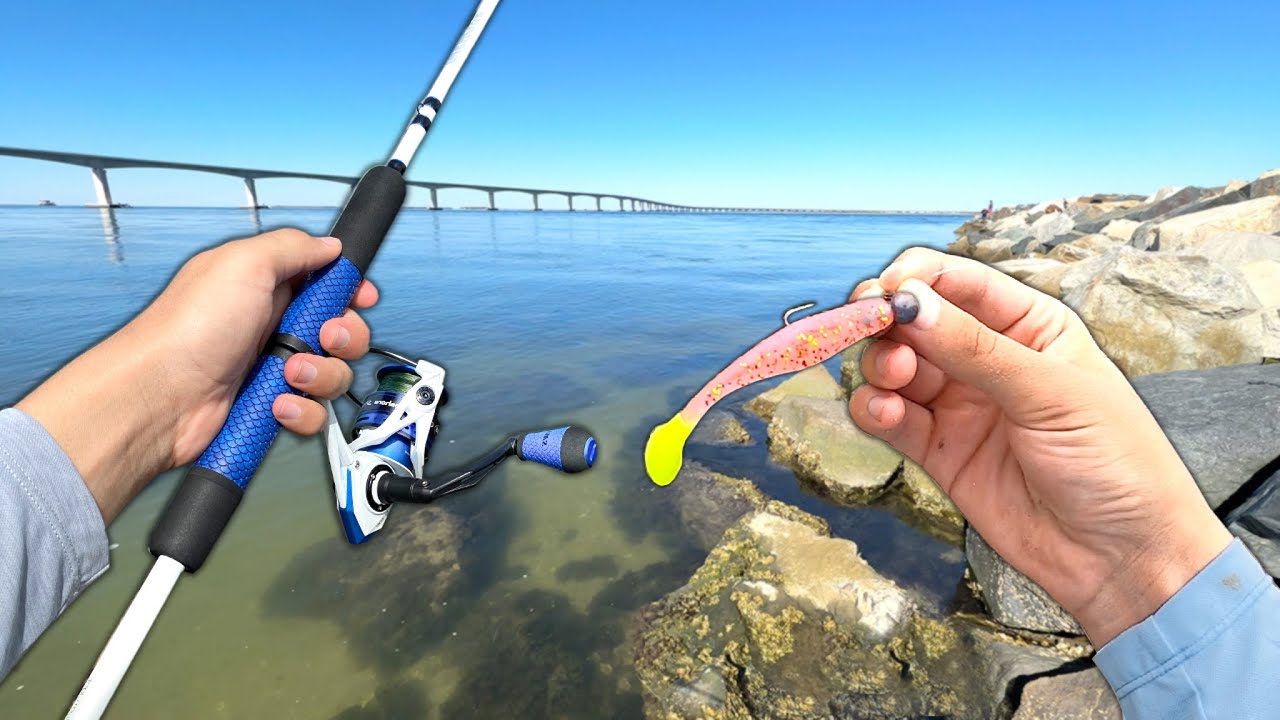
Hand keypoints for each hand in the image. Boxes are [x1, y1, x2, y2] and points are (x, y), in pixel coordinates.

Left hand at [17, 229, 376, 523]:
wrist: (158, 397)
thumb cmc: (186, 329)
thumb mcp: (243, 263)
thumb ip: (293, 247)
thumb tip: (329, 244)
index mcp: (267, 286)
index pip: (327, 283)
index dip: (349, 290)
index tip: (360, 296)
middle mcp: (272, 325)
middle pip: (342, 330)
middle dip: (344, 336)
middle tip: (324, 336)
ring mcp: (272, 368)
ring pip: (333, 374)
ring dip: (320, 375)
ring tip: (288, 372)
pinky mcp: (271, 407)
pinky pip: (312, 412)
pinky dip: (301, 410)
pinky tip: (276, 402)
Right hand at [848, 247, 1230, 645]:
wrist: (1122, 558)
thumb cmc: (1118, 464)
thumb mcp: (1052, 394)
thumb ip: (976, 349)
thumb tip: (914, 303)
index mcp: (1030, 326)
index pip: (961, 283)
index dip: (918, 279)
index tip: (885, 289)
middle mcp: (989, 359)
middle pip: (917, 322)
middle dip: (890, 323)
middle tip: (874, 330)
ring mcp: (961, 406)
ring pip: (896, 368)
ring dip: (881, 367)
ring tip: (892, 381)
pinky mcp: (939, 452)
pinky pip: (892, 419)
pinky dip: (875, 411)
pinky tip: (883, 413)